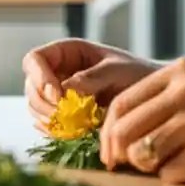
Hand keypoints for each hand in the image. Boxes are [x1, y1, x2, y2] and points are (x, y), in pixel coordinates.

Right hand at [22, 39, 159, 133]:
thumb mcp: (119, 71)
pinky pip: (48, 125)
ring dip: (48, 119)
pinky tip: (73, 133)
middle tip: (65, 117)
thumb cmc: (138, 75)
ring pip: (35, 108)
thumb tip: (65, 89)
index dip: (39, 77)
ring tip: (74, 126)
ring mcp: (58, 96)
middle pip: (31, 87)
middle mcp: (57, 72)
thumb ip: (93, 77)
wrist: (153, 98)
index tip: (58, 96)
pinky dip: (55, 131)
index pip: (35, 59)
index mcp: (67, 52)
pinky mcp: (64, 116)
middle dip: (43, 104)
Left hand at [99, 58, 184, 183]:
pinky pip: (169, 174)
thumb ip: (165, 99)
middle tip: (120, 168)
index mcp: (181, 71)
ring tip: (171, 163)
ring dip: (149, 166)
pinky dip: (177, 177)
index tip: (109, 151)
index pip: (122, 102)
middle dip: (116, 154)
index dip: (108, 131)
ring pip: (142, 153)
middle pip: (124, 129)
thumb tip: (116, 134)